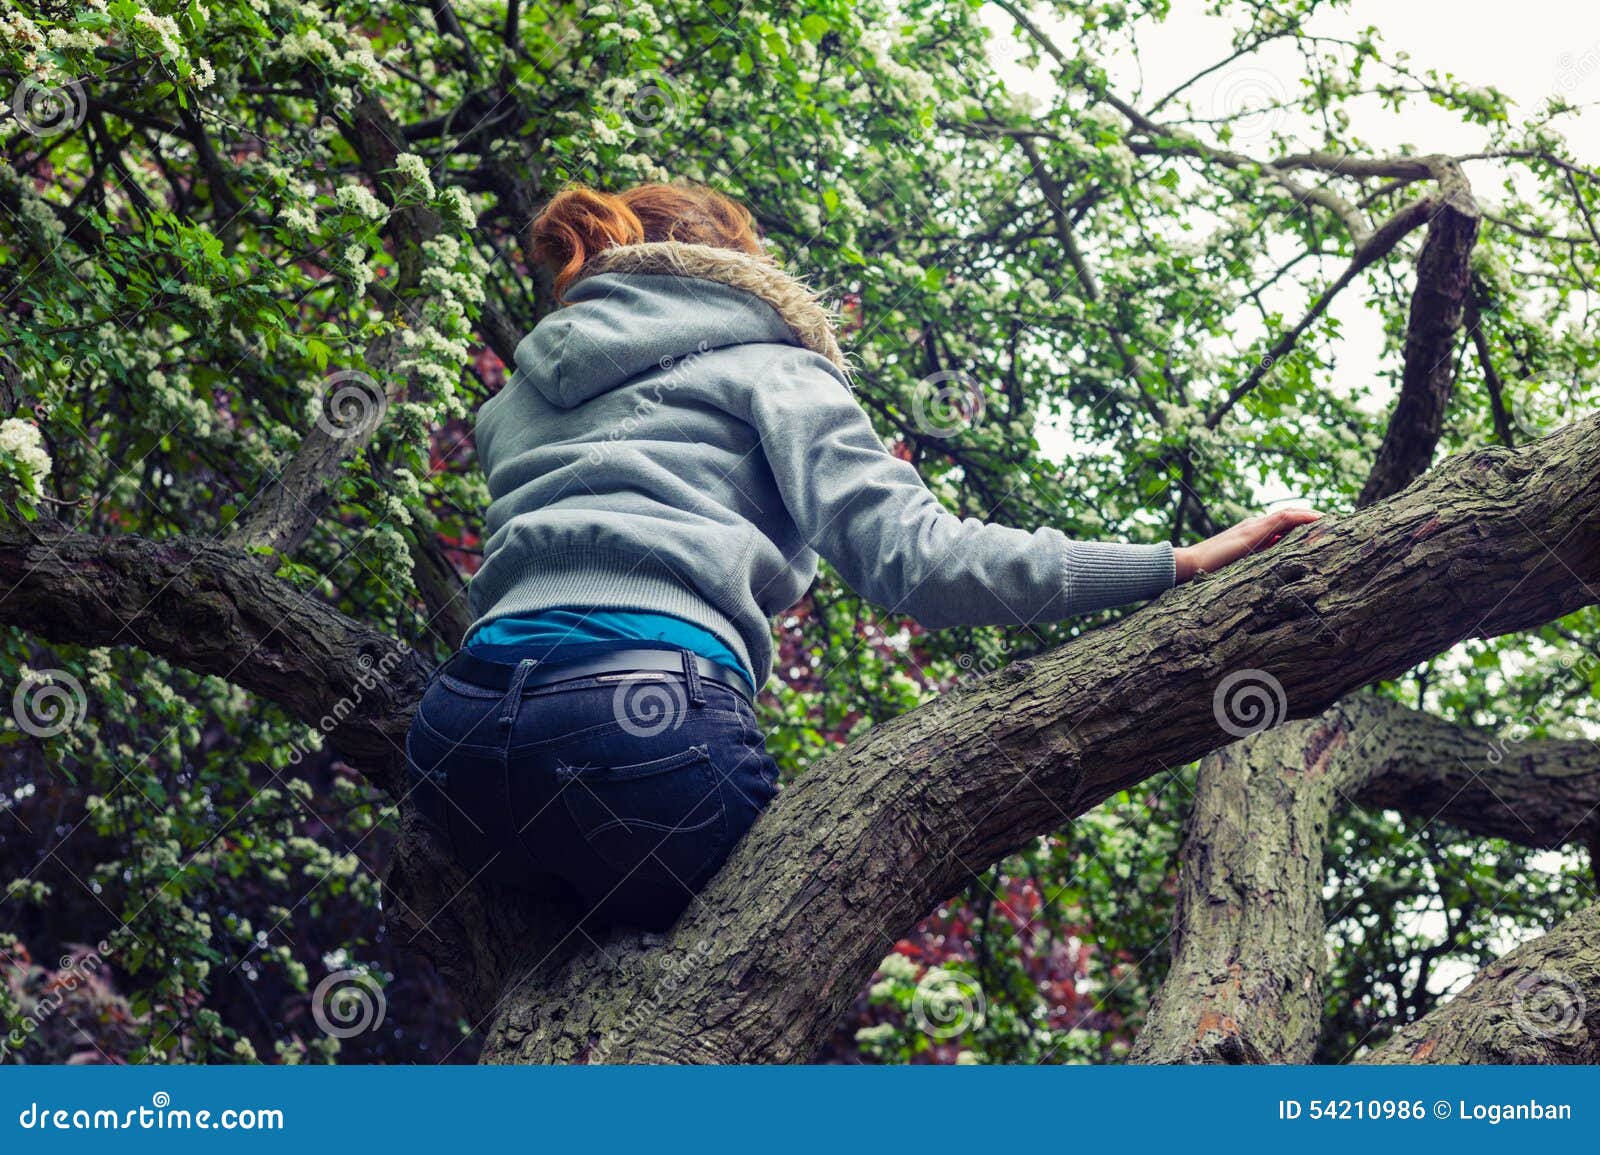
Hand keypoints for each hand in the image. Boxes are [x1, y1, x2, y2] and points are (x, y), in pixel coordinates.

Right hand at [1174, 508, 1321, 582]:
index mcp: (1251, 534)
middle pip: (1290, 516)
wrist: (1189, 564)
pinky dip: (1303, 517)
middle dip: (1312, 518)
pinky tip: (1320, 521)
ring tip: (1334, 520)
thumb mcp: (1237, 568)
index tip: (1322, 532)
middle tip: (1336, 524)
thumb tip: (1272, 572)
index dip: (1303, 526)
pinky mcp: (1255, 531)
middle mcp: (1255, 525)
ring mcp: (1254, 526)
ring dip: (1312, 516)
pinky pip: (1285, 519)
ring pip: (1290, 514)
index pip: (1283, 525)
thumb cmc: (1208, 571)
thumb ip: (1254, 564)